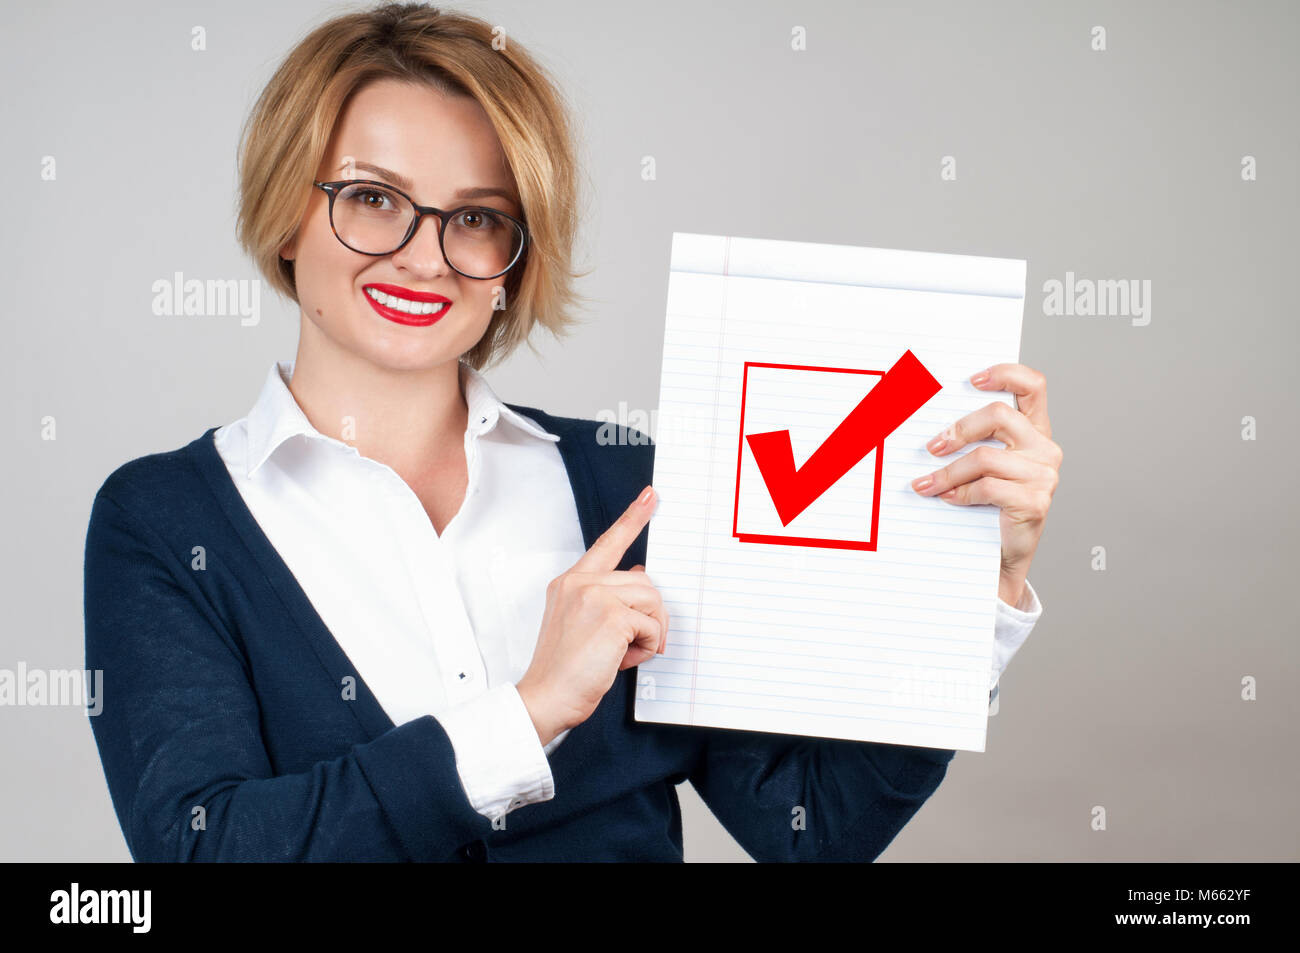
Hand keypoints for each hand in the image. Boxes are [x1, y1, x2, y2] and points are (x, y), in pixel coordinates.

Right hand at [516, 486, 668, 746]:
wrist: (546, 697)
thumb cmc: (564, 670)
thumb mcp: (583, 625)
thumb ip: (608, 599)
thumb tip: (642, 576)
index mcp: (570, 582)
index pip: (607, 543)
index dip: (632, 519)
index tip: (650, 497)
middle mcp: (580, 582)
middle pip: (645, 583)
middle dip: (649, 617)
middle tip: (630, 645)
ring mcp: (594, 596)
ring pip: (652, 601)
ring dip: (648, 633)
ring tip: (623, 653)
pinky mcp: (611, 616)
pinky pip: (652, 626)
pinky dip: (646, 648)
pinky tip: (622, 660)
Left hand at [909, 364, 1061, 606]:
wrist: (1003, 554)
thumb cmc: (988, 505)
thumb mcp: (982, 466)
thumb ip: (973, 440)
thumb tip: (931, 426)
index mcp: (1035, 430)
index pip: (1033, 386)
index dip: (1005, 374)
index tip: (973, 380)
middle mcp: (1045, 448)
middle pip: (999, 416)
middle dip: (958, 428)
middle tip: (932, 446)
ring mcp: (1044, 475)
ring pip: (985, 457)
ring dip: (947, 472)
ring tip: (926, 484)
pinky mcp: (1035, 502)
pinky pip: (987, 488)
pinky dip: (960, 493)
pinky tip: (948, 499)